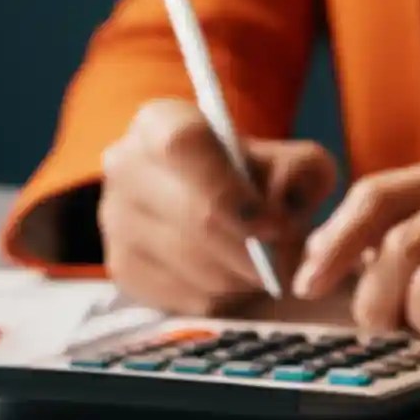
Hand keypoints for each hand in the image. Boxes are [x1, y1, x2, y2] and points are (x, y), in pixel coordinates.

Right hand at [98, 98, 336, 315]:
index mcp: (160, 122)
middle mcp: (125, 165)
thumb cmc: (256, 176)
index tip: (275, 224)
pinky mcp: (122, 268)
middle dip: (250, 248)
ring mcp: (116, 220)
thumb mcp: (291, 159)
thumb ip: (303, 174)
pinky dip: (222, 298)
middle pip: (191, 215)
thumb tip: (282, 210)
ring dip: (241, 278)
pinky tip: (235, 279)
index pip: (184, 147)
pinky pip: (182, 297)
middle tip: (284, 259)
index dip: (232, 191)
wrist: (217, 201)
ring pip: (191, 264)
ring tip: (264, 268)